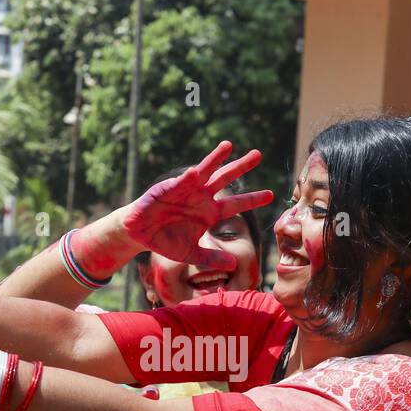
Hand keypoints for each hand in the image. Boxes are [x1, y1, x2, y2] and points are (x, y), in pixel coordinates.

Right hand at [119, 141, 272, 271]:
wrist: (140, 233)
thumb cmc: (165, 241)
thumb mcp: (191, 253)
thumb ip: (212, 258)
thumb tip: (233, 265)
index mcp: (209, 212)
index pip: (236, 204)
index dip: (253, 199)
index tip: (271, 195)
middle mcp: (201, 197)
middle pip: (225, 179)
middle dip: (241, 166)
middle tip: (258, 154)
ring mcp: (186, 190)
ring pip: (204, 171)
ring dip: (216, 158)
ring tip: (228, 145)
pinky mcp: (167, 188)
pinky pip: (179, 183)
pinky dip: (186, 178)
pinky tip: (193, 172)